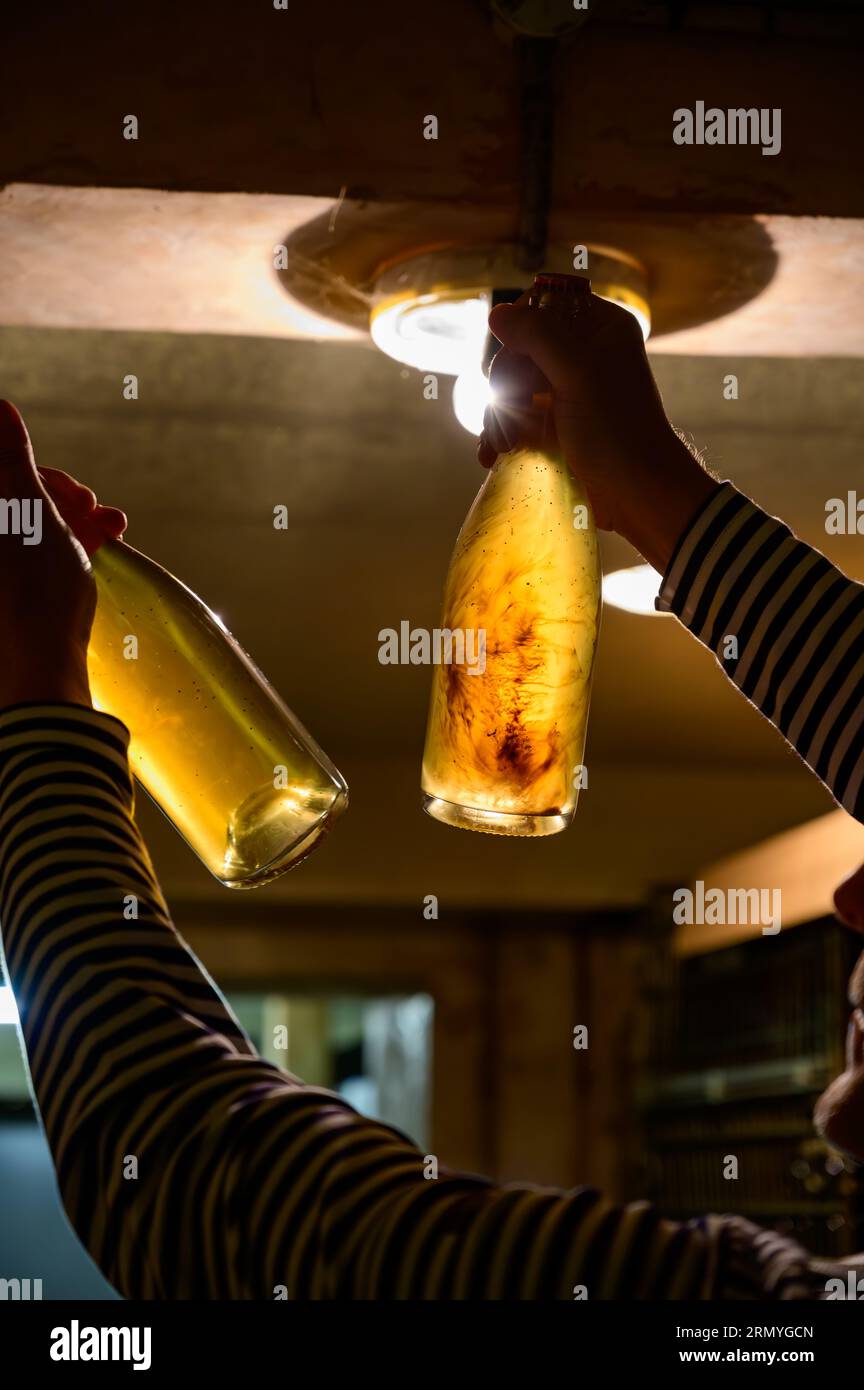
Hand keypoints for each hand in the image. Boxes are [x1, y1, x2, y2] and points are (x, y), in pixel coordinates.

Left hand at [0, 401, 125, 709]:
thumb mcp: (30, 512)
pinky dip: (57, 549)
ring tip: (109, 531)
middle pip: (12, 502)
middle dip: (58, 498)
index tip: (76, 495)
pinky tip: (95, 550)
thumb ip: (9, 457)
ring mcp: (1, 575)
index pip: (2, 473)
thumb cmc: (34, 592)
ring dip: (67, 521)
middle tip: (96, 512)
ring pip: (23, 529)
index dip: (40, 476)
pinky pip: (25, 559)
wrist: (35, 674)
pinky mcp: (6, 601)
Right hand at [478, 291, 719, 572]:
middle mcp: (584, 352)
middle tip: (502, 415)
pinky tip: (493, 453)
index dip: (520, 331)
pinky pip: (518, 413)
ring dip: (499, 413)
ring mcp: (568, 388)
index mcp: (599, 327)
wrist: (636, 491)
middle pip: (522, 348)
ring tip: (499, 447)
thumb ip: (536, 336)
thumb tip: (498, 314)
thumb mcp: (575, 372)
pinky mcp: (557, 422)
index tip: (511, 360)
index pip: (544, 306)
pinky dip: (503, 430)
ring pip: (515, 383)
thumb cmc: (615, 428)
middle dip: (506, 383)